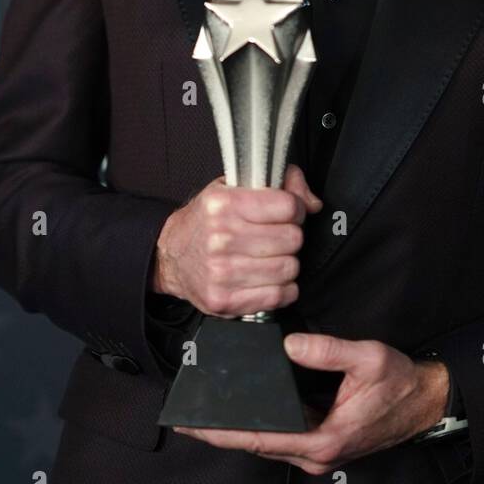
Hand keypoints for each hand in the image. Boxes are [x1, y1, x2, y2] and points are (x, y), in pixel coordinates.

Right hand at [152, 164, 321, 315]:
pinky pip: (279, 295)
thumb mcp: (233, 188)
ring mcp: (222, 272)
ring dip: (286, 263)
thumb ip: (279, 183)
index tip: (286, 213)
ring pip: (289, 268)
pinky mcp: (225, 300)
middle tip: (275, 237)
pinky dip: (282, 288)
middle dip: (290, 237)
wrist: (172, 258)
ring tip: (269, 257)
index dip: (294, 209)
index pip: (287, 206)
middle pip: (292, 238)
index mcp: (224, 204)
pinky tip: (268, 278)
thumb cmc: (206, 221)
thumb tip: (311, 202)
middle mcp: (221, 238)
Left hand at [173, 335, 449, 474]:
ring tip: (203, 414)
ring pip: (267, 443)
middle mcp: (317, 454)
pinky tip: (241, 411)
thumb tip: (290, 345)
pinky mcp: (321, 445)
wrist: (426, 404)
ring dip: (237, 430)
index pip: (261, 437)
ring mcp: (318, 453)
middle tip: (184, 417)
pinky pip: (280, 437)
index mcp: (324, 438)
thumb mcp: (369, 358)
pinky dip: (258, 426)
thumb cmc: (400, 384)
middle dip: (221, 431)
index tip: (193, 424)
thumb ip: (328, 350)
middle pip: (257, 444)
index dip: (224, 430)